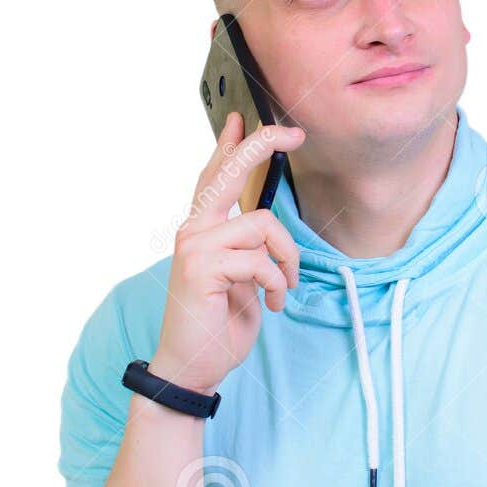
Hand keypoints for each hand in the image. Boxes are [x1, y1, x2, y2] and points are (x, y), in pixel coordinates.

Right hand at [150, 112, 305, 394]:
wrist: (193, 366)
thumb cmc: (217, 324)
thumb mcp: (242, 279)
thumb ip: (248, 249)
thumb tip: (270, 230)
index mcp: (202, 230)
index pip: (215, 177)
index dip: (232, 147)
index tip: (247, 120)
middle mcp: (194, 230)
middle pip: (229, 172)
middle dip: (261, 147)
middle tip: (293, 133)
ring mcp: (195, 246)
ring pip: (263, 225)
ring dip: (286, 260)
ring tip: (282, 289)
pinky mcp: (202, 266)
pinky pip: (260, 260)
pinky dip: (276, 284)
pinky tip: (270, 304)